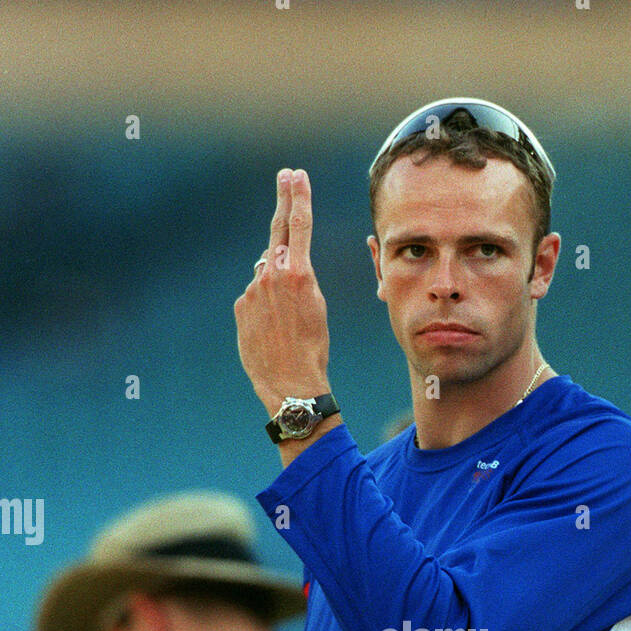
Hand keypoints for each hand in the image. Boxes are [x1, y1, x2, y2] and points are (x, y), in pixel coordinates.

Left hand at [234, 168, 330, 414]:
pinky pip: (254, 297)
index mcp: (300, 274)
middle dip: (284, 201)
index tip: (296, 175)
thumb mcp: (316, 307)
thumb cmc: (312, 347)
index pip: (299, 225)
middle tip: (285, 175)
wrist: (290, 382)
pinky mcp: (240, 306)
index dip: (298, 197)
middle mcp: (273, 275)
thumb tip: (277, 260)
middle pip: (278, 231)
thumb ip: (299, 277)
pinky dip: (262, 307)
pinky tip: (271, 330)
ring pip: (266, 273)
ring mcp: (253, 290)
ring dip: (275, 285)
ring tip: (286, 317)